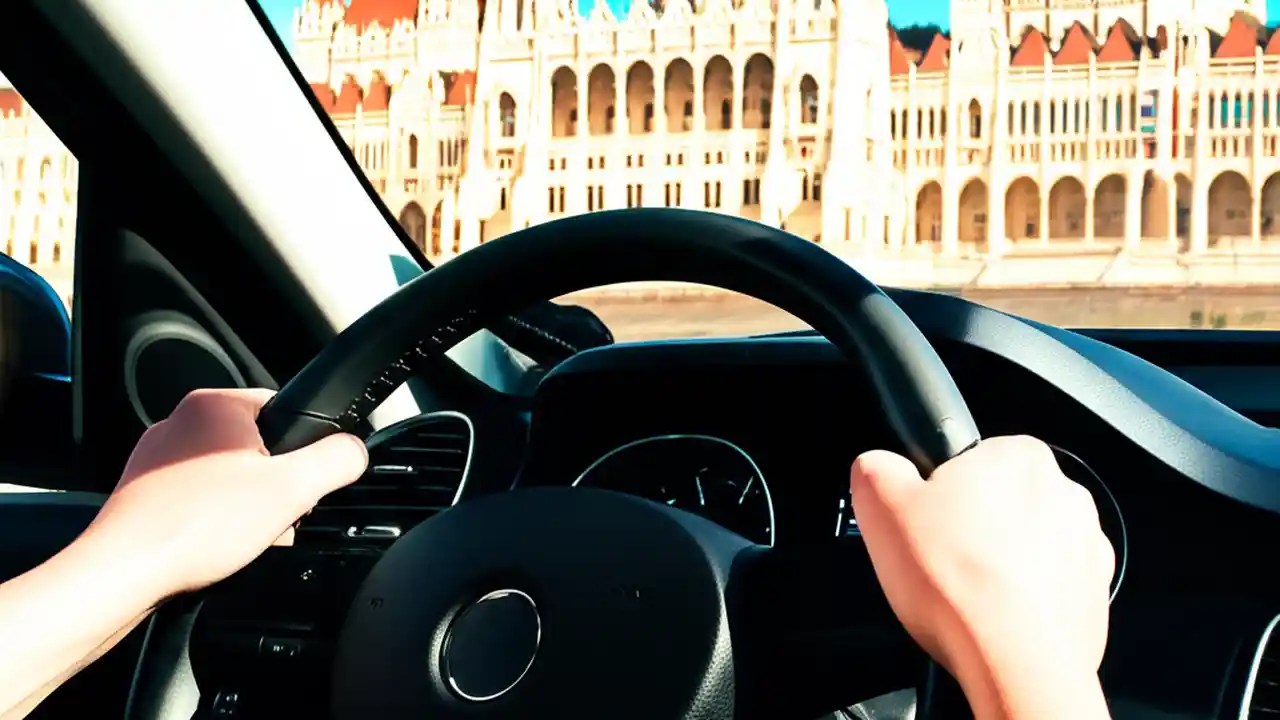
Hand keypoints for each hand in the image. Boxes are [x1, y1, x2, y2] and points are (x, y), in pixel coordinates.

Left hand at [81, 388, 367, 601]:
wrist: (125, 572)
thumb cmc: (199, 526)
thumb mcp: (294, 489)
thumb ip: (338, 460)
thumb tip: (356, 451)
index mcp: (216, 404)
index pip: (286, 410)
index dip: (305, 452)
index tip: (300, 486)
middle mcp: (181, 421)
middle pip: (260, 449)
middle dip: (275, 489)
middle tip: (273, 518)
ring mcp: (158, 458)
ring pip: (230, 479)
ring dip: (248, 510)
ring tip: (241, 538)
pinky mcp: (145, 493)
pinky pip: (200, 500)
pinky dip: (214, 523)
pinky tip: (214, 547)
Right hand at [850, 436, 1112, 719]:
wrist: (1013, 663)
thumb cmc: (957, 584)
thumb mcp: (881, 508)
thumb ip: (876, 469)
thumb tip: (878, 467)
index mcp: (1018, 456)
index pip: (970, 457)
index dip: (939, 491)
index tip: (924, 522)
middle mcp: (1065, 492)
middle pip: (999, 501)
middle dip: (971, 526)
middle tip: (937, 559)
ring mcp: (1086, 545)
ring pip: (1026, 544)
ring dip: (999, 563)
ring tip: (965, 594)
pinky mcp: (1092, 592)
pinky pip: (1049, 586)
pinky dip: (1024, 599)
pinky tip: (994, 617)